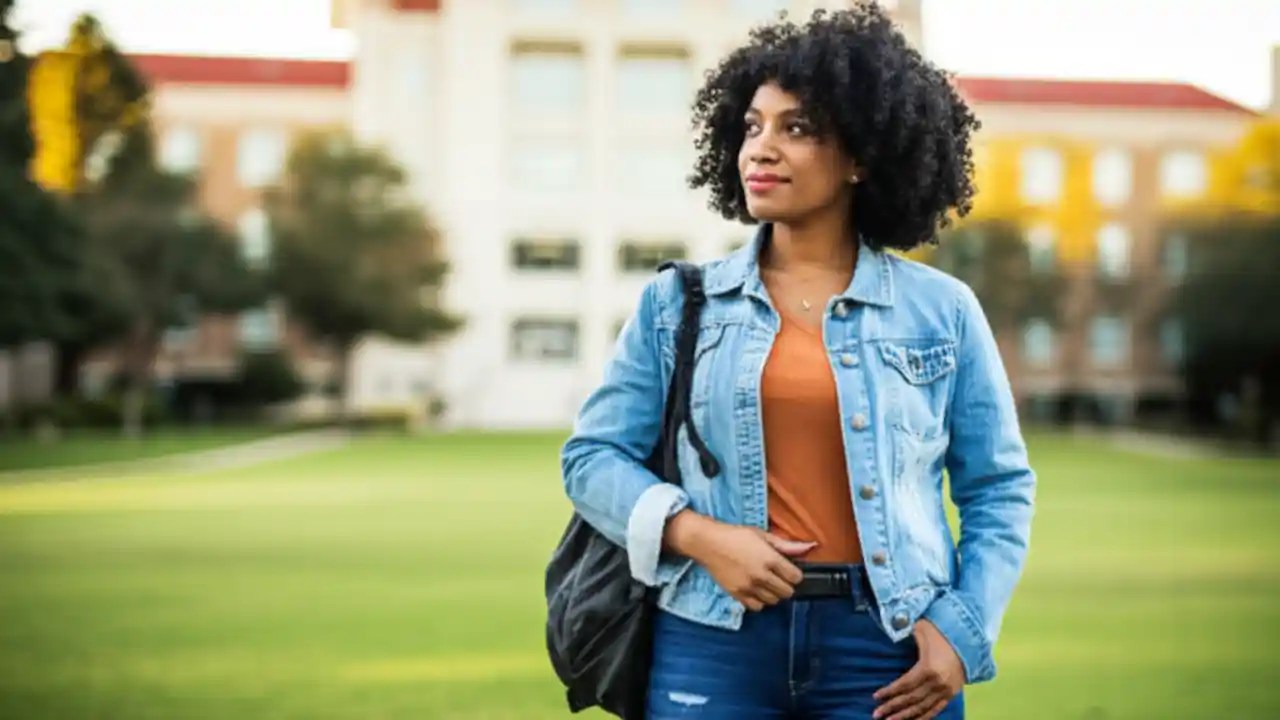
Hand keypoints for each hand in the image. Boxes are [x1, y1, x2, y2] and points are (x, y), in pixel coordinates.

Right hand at [667, 514, 814, 611]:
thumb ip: (786, 545)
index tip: (789, 571)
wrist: (709, 543)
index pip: (795, 578)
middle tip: (778, 577)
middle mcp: (761, 575)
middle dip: (786, 585)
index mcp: (770, 559)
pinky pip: (757, 607)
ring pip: (773, 601)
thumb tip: (810, 547)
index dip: (795, 574)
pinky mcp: (737, 594)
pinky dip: (760, 601)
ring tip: (767, 583)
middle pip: (786, 592)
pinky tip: (756, 591)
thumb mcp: (763, 535)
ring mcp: (749, 587)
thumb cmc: (737, 535)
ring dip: (773, 593)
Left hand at [872, 618, 963, 719]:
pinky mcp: (952, 695)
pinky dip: (923, 717)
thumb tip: (889, 630)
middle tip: (876, 714)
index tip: (876, 696)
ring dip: (905, 716)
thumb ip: (904, 630)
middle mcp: (937, 683)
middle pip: (911, 699)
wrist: (970, 641)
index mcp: (929, 668)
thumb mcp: (922, 629)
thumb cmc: (941, 633)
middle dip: (892, 707)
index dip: (889, 692)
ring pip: (922, 708)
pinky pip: (935, 710)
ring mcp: (946, 691)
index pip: (905, 684)